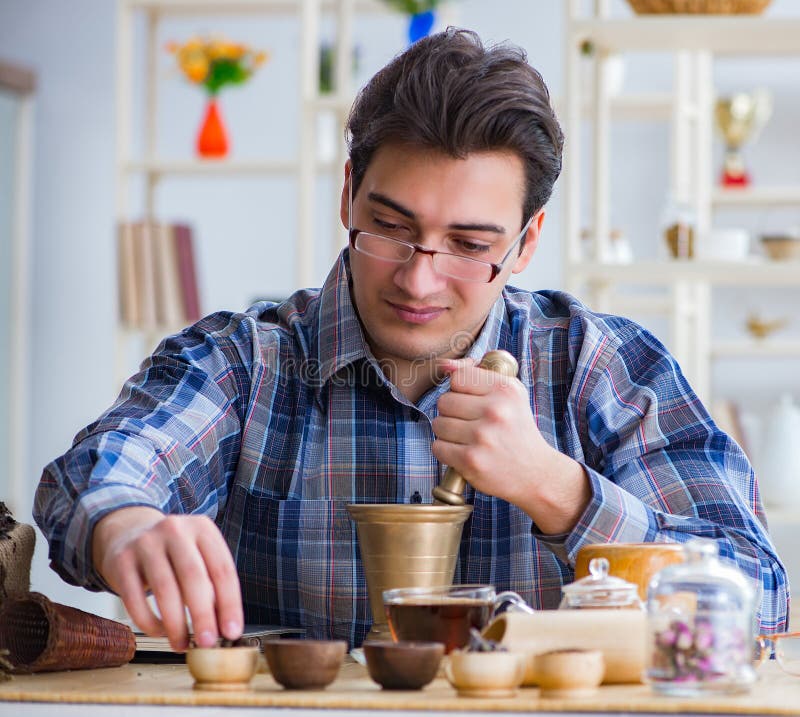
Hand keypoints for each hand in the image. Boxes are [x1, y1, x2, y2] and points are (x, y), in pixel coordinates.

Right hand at [91, 506, 242, 651]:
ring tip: (182, 644)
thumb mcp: (199, 555)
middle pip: (193, 577)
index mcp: (202, 528)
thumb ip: (212, 585)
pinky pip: (135, 599)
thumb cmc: (174, 553)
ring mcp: (146, 543)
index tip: (232, 631)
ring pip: (164, 590)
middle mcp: (175, 530)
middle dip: (203, 615)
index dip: (230, 604)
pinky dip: (149, 622)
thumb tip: (223, 628)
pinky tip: (160, 632)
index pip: (222, 569)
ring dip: (176, 624)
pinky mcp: (121, 561)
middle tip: (207, 642)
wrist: (129, 533)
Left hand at [432, 358, 589, 533]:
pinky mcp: (471, 460)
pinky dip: (446, 452)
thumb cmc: (517, 429)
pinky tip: (464, 452)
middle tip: (469, 423)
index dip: (460, 390)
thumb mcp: (509, 394)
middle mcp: (495, 410)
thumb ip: (476, 373)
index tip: (472, 402)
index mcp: (505, 390)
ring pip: (438, 424)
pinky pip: (438, 447)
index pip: (458, 378)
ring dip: (447, 433)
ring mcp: (483, 436)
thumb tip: (444, 365)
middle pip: (444, 401)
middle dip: (452, 413)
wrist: (536, 473)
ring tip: (468, 438)